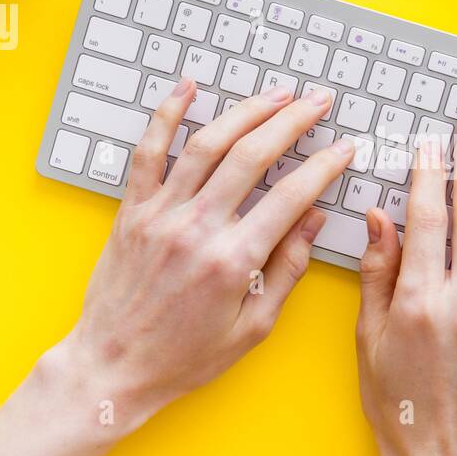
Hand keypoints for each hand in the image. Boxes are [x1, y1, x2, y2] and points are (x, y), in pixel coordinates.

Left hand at [47, 79, 351, 433]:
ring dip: (245, 111)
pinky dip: (167, 116)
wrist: (112, 367)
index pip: (291, 196)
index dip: (324, 167)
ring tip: (275, 93)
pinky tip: (188, 88)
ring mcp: (160, 215)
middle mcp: (197, 229)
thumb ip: (287, 270)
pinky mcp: (131, 212)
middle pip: (253, 156)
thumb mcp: (253, 328)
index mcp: (233, 261)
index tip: (344, 149)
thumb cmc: (183, 357)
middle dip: (293, 122)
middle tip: (318, 102)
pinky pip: (149, 153)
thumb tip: (314, 221)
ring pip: (207, 145)